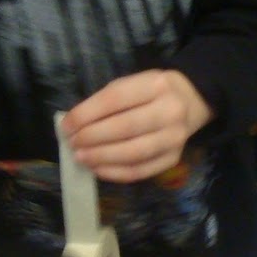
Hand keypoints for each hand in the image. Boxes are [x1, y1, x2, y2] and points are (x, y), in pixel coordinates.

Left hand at [61, 70, 212, 181]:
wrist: (190, 102)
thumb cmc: (150, 92)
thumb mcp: (131, 84)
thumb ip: (105, 102)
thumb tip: (74, 126)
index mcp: (156, 85)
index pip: (115, 99)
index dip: (86, 114)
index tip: (66, 125)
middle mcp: (170, 111)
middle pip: (124, 127)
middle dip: (92, 138)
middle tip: (72, 143)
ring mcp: (174, 137)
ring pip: (133, 153)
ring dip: (101, 157)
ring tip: (81, 157)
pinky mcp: (173, 158)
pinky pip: (140, 170)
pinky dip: (115, 172)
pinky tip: (97, 169)